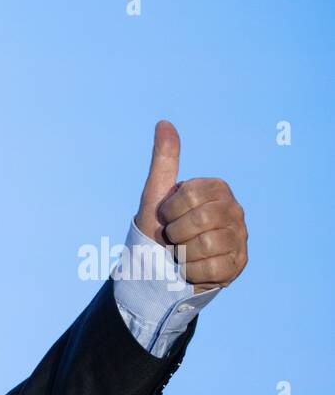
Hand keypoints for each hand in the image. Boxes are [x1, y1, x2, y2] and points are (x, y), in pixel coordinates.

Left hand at [134, 120, 247, 292]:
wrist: (155, 271)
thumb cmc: (156, 232)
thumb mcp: (155, 196)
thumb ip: (164, 161)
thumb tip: (163, 122)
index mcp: (217, 190)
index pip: (191, 195)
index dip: (170, 211)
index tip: (166, 217)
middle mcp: (235, 210)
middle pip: (203, 220)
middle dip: (176, 234)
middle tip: (173, 239)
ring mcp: (239, 238)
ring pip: (207, 246)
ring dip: (183, 255)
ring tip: (181, 254)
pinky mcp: (238, 264)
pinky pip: (213, 269)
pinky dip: (192, 272)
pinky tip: (191, 269)